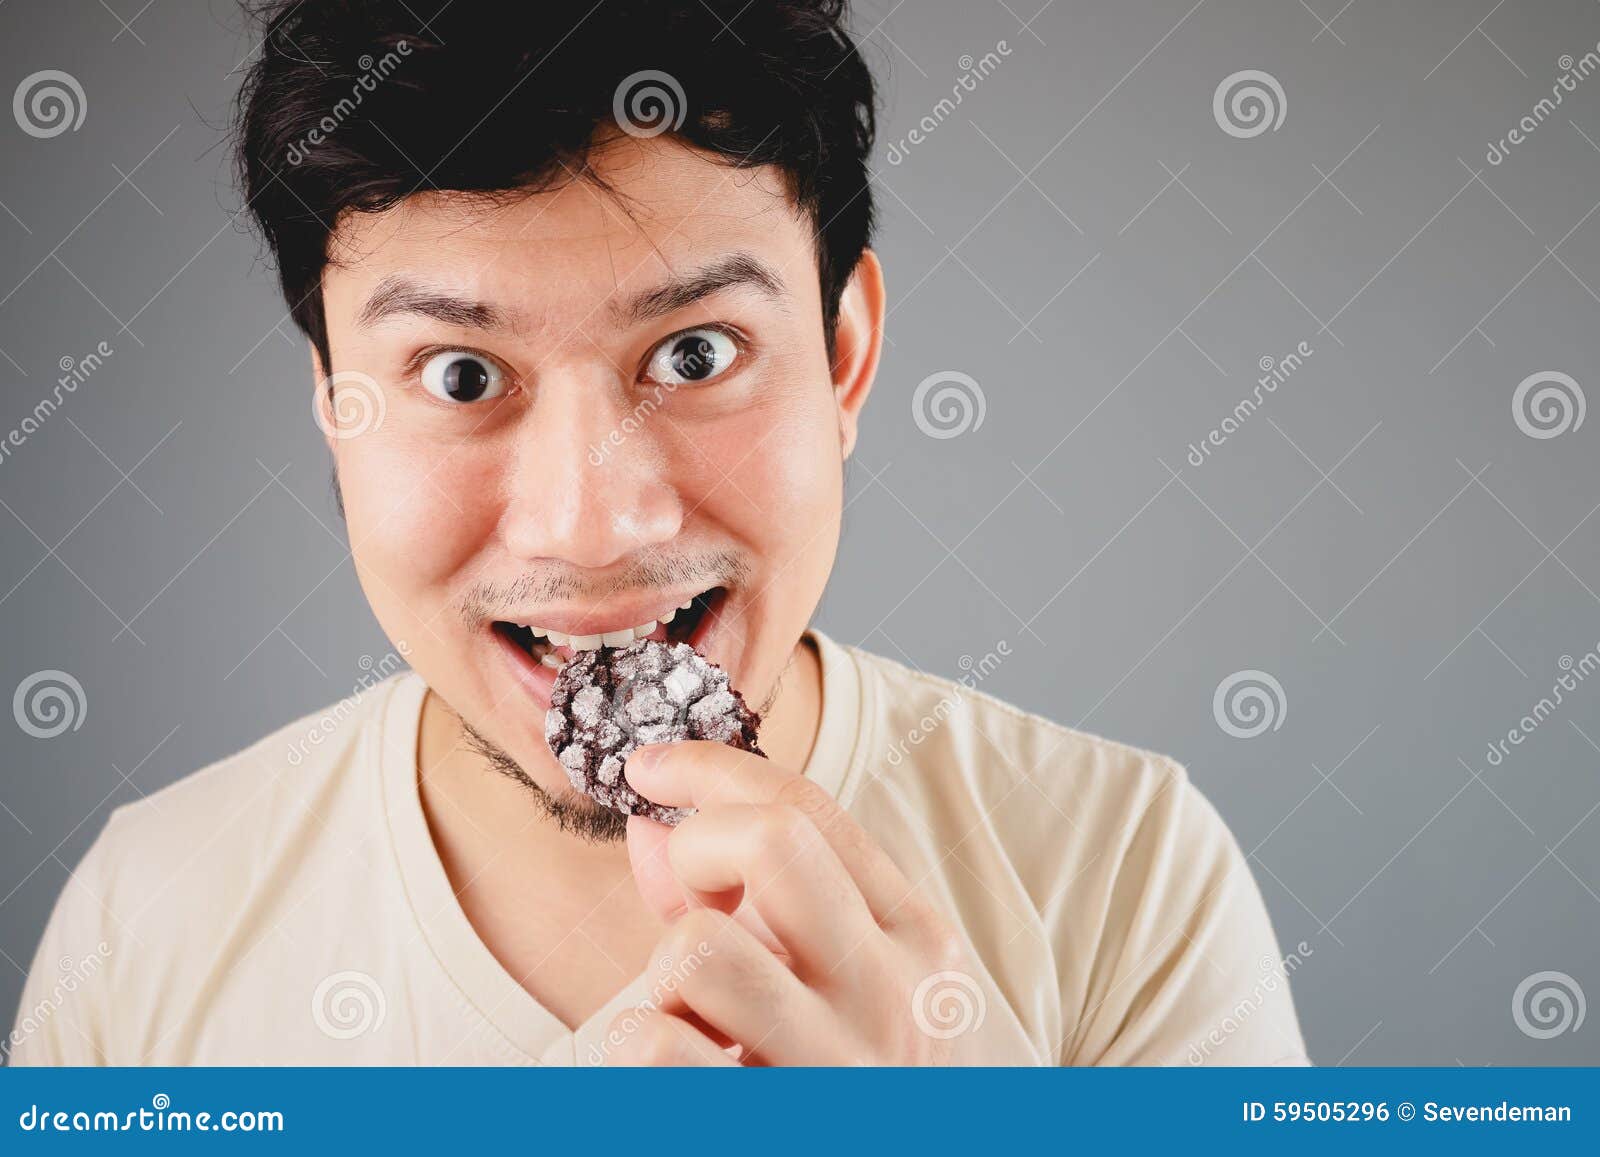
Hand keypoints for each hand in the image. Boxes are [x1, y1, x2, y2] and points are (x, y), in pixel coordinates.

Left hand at [601, 741, 966, 1065]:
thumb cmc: (865, 1080)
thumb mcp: (850, 984)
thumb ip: (761, 900)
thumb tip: (651, 826)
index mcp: (918, 941)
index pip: (806, 809)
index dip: (710, 767)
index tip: (650, 767)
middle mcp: (890, 999)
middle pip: (769, 845)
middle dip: (700, 844)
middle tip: (692, 891)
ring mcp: (835, 1074)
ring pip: (697, 950)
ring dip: (667, 971)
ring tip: (692, 1011)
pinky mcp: (772, 1129)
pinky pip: (656, 1054)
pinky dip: (637, 1047)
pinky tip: (667, 1067)